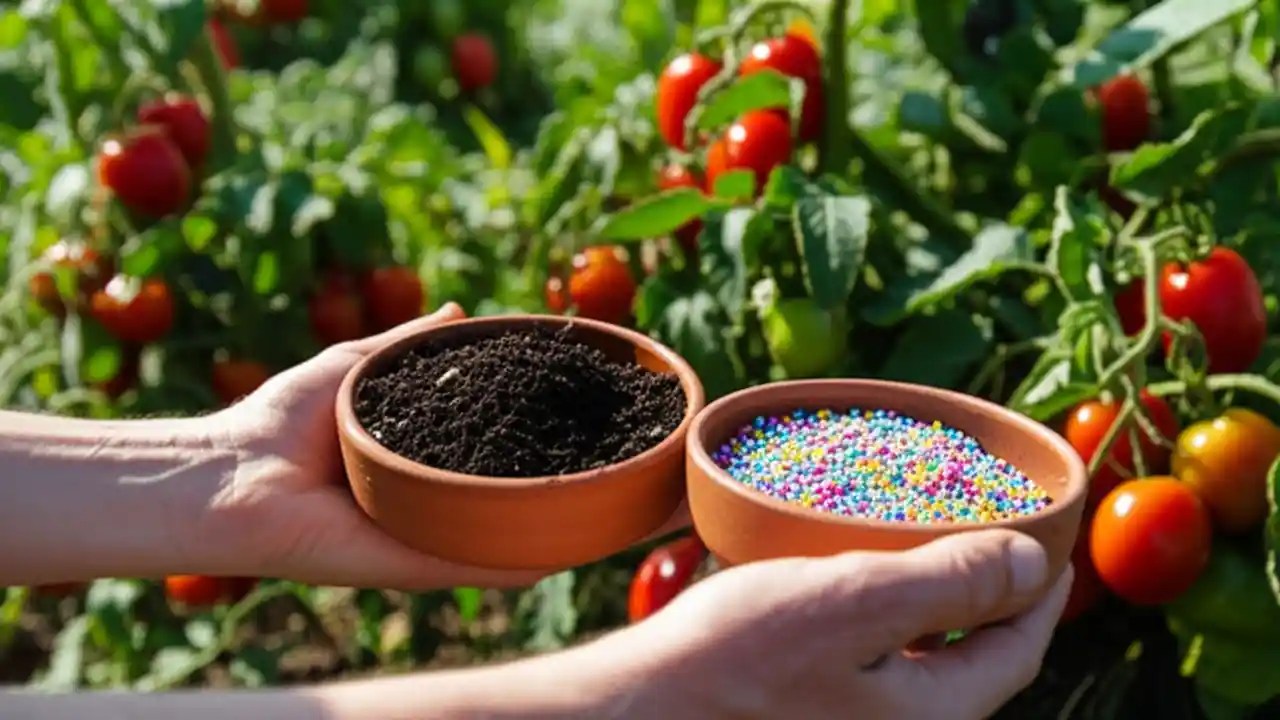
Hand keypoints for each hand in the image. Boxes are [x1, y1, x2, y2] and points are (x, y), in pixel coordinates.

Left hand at [205, 304, 688, 590]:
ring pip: (520, 537)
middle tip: (648, 479)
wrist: (230, 474)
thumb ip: (411, 344)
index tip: (608, 421)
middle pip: (528, 499)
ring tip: (636, 517)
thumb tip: (461, 309)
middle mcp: (443, 503)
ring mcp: (435, 538)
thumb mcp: (358, 367)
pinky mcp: (415, 567)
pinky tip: (577, 549)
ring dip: (577, 531)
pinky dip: (529, 559)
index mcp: (432, 463)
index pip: (508, 452)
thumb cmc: (280, 419)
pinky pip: (481, 566)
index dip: (557, 439)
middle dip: (587, 493)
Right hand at [622, 529, 1071, 719]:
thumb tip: (1030, 564)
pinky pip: (867, 664)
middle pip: (969, 660)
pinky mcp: (806, 713)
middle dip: (988, 597)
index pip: (1013, 651)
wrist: (634, 712)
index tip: (1050, 542)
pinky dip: (877, 618)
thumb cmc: (734, 661)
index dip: (1039, 592)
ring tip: (921, 544)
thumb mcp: (853, 604)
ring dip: (931, 603)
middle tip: (992, 535)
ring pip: (917, 662)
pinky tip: (844, 579)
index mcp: (927, 716)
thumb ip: (951, 583)